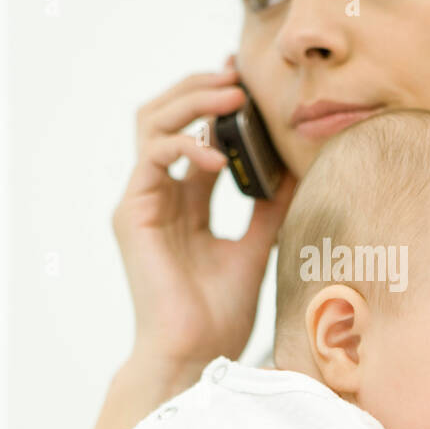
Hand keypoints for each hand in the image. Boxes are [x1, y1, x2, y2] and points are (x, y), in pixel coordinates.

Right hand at [112, 54, 298, 369]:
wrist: (195, 356)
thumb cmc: (220, 315)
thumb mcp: (257, 247)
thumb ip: (269, 208)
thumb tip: (297, 169)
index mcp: (187, 203)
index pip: (199, 134)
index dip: (220, 104)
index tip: (251, 83)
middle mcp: (161, 195)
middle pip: (169, 116)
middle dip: (201, 87)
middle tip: (237, 73)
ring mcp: (143, 202)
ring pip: (153, 123)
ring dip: (191, 101)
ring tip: (231, 96)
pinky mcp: (133, 213)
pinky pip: (153, 158)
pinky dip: (184, 144)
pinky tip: (216, 154)